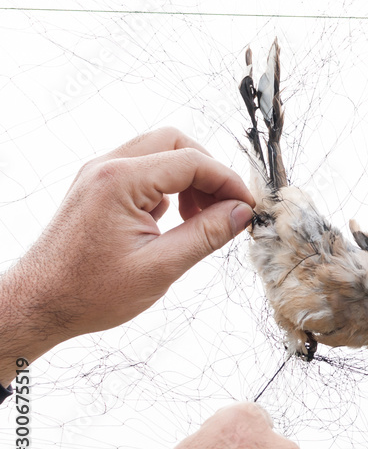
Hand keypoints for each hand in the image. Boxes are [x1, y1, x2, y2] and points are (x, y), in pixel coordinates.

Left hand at [0, 128, 253, 382]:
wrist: (38, 305)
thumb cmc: (89, 293)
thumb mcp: (160, 268)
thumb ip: (207, 235)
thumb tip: (242, 213)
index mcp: (120, 181)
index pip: (191, 162)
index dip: (228, 182)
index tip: (249, 207)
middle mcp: (107, 167)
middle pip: (175, 143)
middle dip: (208, 172)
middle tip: (227, 208)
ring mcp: (99, 175)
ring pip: (159, 153)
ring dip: (189, 179)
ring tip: (202, 220)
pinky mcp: (97, 188)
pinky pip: (143, 171)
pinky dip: (168, 188)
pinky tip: (175, 222)